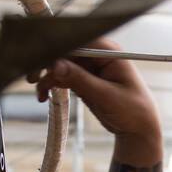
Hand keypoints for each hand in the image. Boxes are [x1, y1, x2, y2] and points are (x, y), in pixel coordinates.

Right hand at [33, 39, 162, 162]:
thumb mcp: (107, 96)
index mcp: (108, 51)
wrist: (138, 129)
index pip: (77, 41)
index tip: (39, 58)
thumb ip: (81, 81)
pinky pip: (62, 77)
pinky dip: (52, 85)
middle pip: (65, 51)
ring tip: (39, 92)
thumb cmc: (133, 110)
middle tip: (32, 76)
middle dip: (48, 63)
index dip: (57, 48)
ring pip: (60, 64)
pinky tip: (43, 96)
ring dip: (47, 76)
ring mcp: (89, 67)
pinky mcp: (83, 79)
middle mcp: (97, 55)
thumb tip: (56, 66)